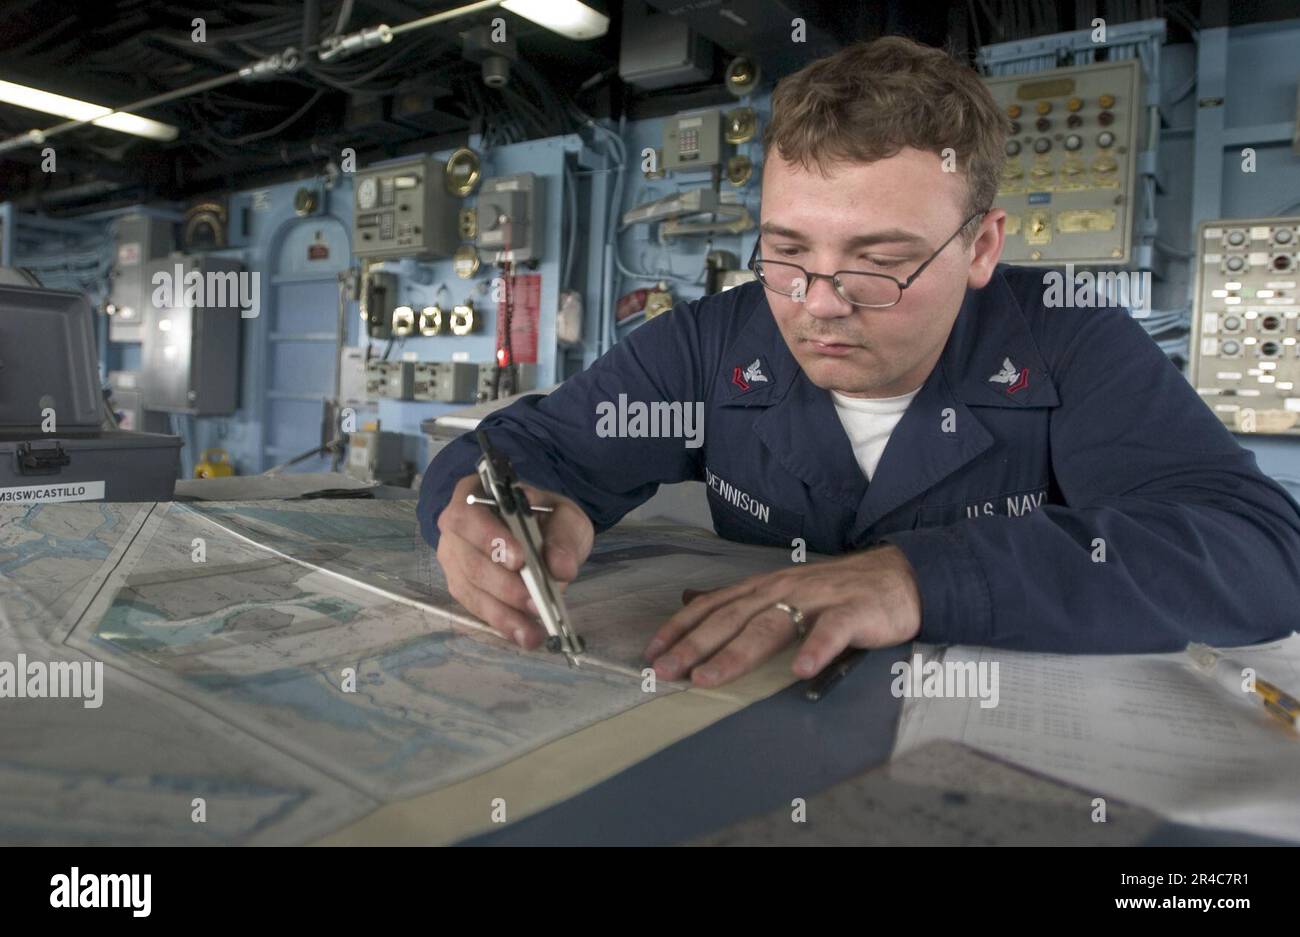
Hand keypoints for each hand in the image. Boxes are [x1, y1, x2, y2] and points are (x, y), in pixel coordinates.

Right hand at [436, 473, 593, 648]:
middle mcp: (454, 528)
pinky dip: (501, 623)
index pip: (470, 515)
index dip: (490, 539)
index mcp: (473, 495)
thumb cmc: (545, 516)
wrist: (539, 530)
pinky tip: (523, 635)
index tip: (520, 560)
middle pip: (468, 560)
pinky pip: (476, 607)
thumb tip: (561, 568)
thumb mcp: (564, 516)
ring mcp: (454, 559)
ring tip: (532, 631)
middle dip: (503, 586)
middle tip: (535, 603)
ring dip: (502, 613)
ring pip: (470, 589)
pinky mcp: (462, 587)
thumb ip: (564, 536)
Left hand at [641, 544, 921, 687]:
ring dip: (736, 653)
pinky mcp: (854, 612)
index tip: (651, 652)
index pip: (713, 605)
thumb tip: (693, 602)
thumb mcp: (784, 591)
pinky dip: (816, 649)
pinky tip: (800, 671)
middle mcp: (784, 590)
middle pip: (732, 619)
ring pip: (770, 626)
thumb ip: (743, 602)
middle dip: (694, 645)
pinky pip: (833, 631)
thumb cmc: (837, 591)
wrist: (900, 576)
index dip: (680, 627)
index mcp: (765, 588)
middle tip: (665, 671)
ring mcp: (817, 600)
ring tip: (709, 678)